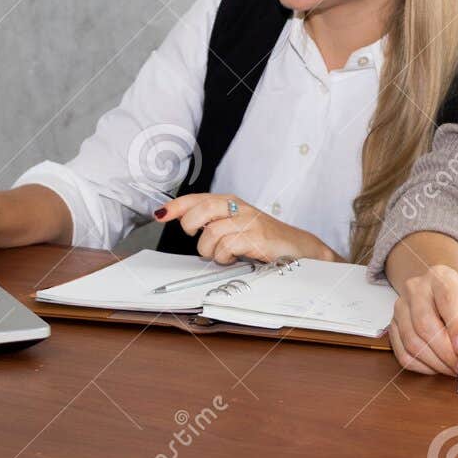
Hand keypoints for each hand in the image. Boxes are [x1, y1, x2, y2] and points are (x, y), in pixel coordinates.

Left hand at [157, 193, 337, 263]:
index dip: (176, 206)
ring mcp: (248, 222)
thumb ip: (213, 222)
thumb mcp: (236, 225)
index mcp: (231, 201)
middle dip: (191, 226)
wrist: (298, 247)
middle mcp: (238, 207)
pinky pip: (227, 247)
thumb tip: (184, 221)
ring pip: (211, 234)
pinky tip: (234, 258)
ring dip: (211, 250)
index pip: (197, 199)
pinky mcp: (255, 238)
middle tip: (196, 237)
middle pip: (201, 210)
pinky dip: (225, 257)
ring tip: (223, 254)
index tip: (160, 214)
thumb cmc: (264, 238)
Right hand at [387, 265, 457, 375]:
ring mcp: (400, 306)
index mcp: (442, 277)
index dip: (456, 327)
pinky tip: (436, 366)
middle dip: (445, 352)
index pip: (447, 299)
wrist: (439, 296)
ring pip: (412, 341)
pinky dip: (421, 366)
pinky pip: (402, 352)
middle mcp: (416, 288)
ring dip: (435, 362)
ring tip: (452, 369)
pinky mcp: (392, 325)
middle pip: (425, 323)